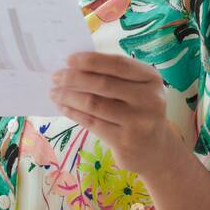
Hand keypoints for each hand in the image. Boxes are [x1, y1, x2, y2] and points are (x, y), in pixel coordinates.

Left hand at [49, 51, 177, 175]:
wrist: (155, 150)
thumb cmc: (138, 111)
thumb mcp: (136, 89)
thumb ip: (114, 76)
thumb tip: (74, 65)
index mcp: (151, 78)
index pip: (117, 64)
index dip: (91, 60)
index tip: (68, 59)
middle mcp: (149, 99)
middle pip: (102, 83)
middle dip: (74, 78)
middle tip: (56, 77)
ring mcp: (138, 122)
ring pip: (94, 103)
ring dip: (69, 96)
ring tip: (54, 92)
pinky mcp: (125, 141)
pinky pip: (92, 122)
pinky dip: (73, 112)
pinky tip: (63, 107)